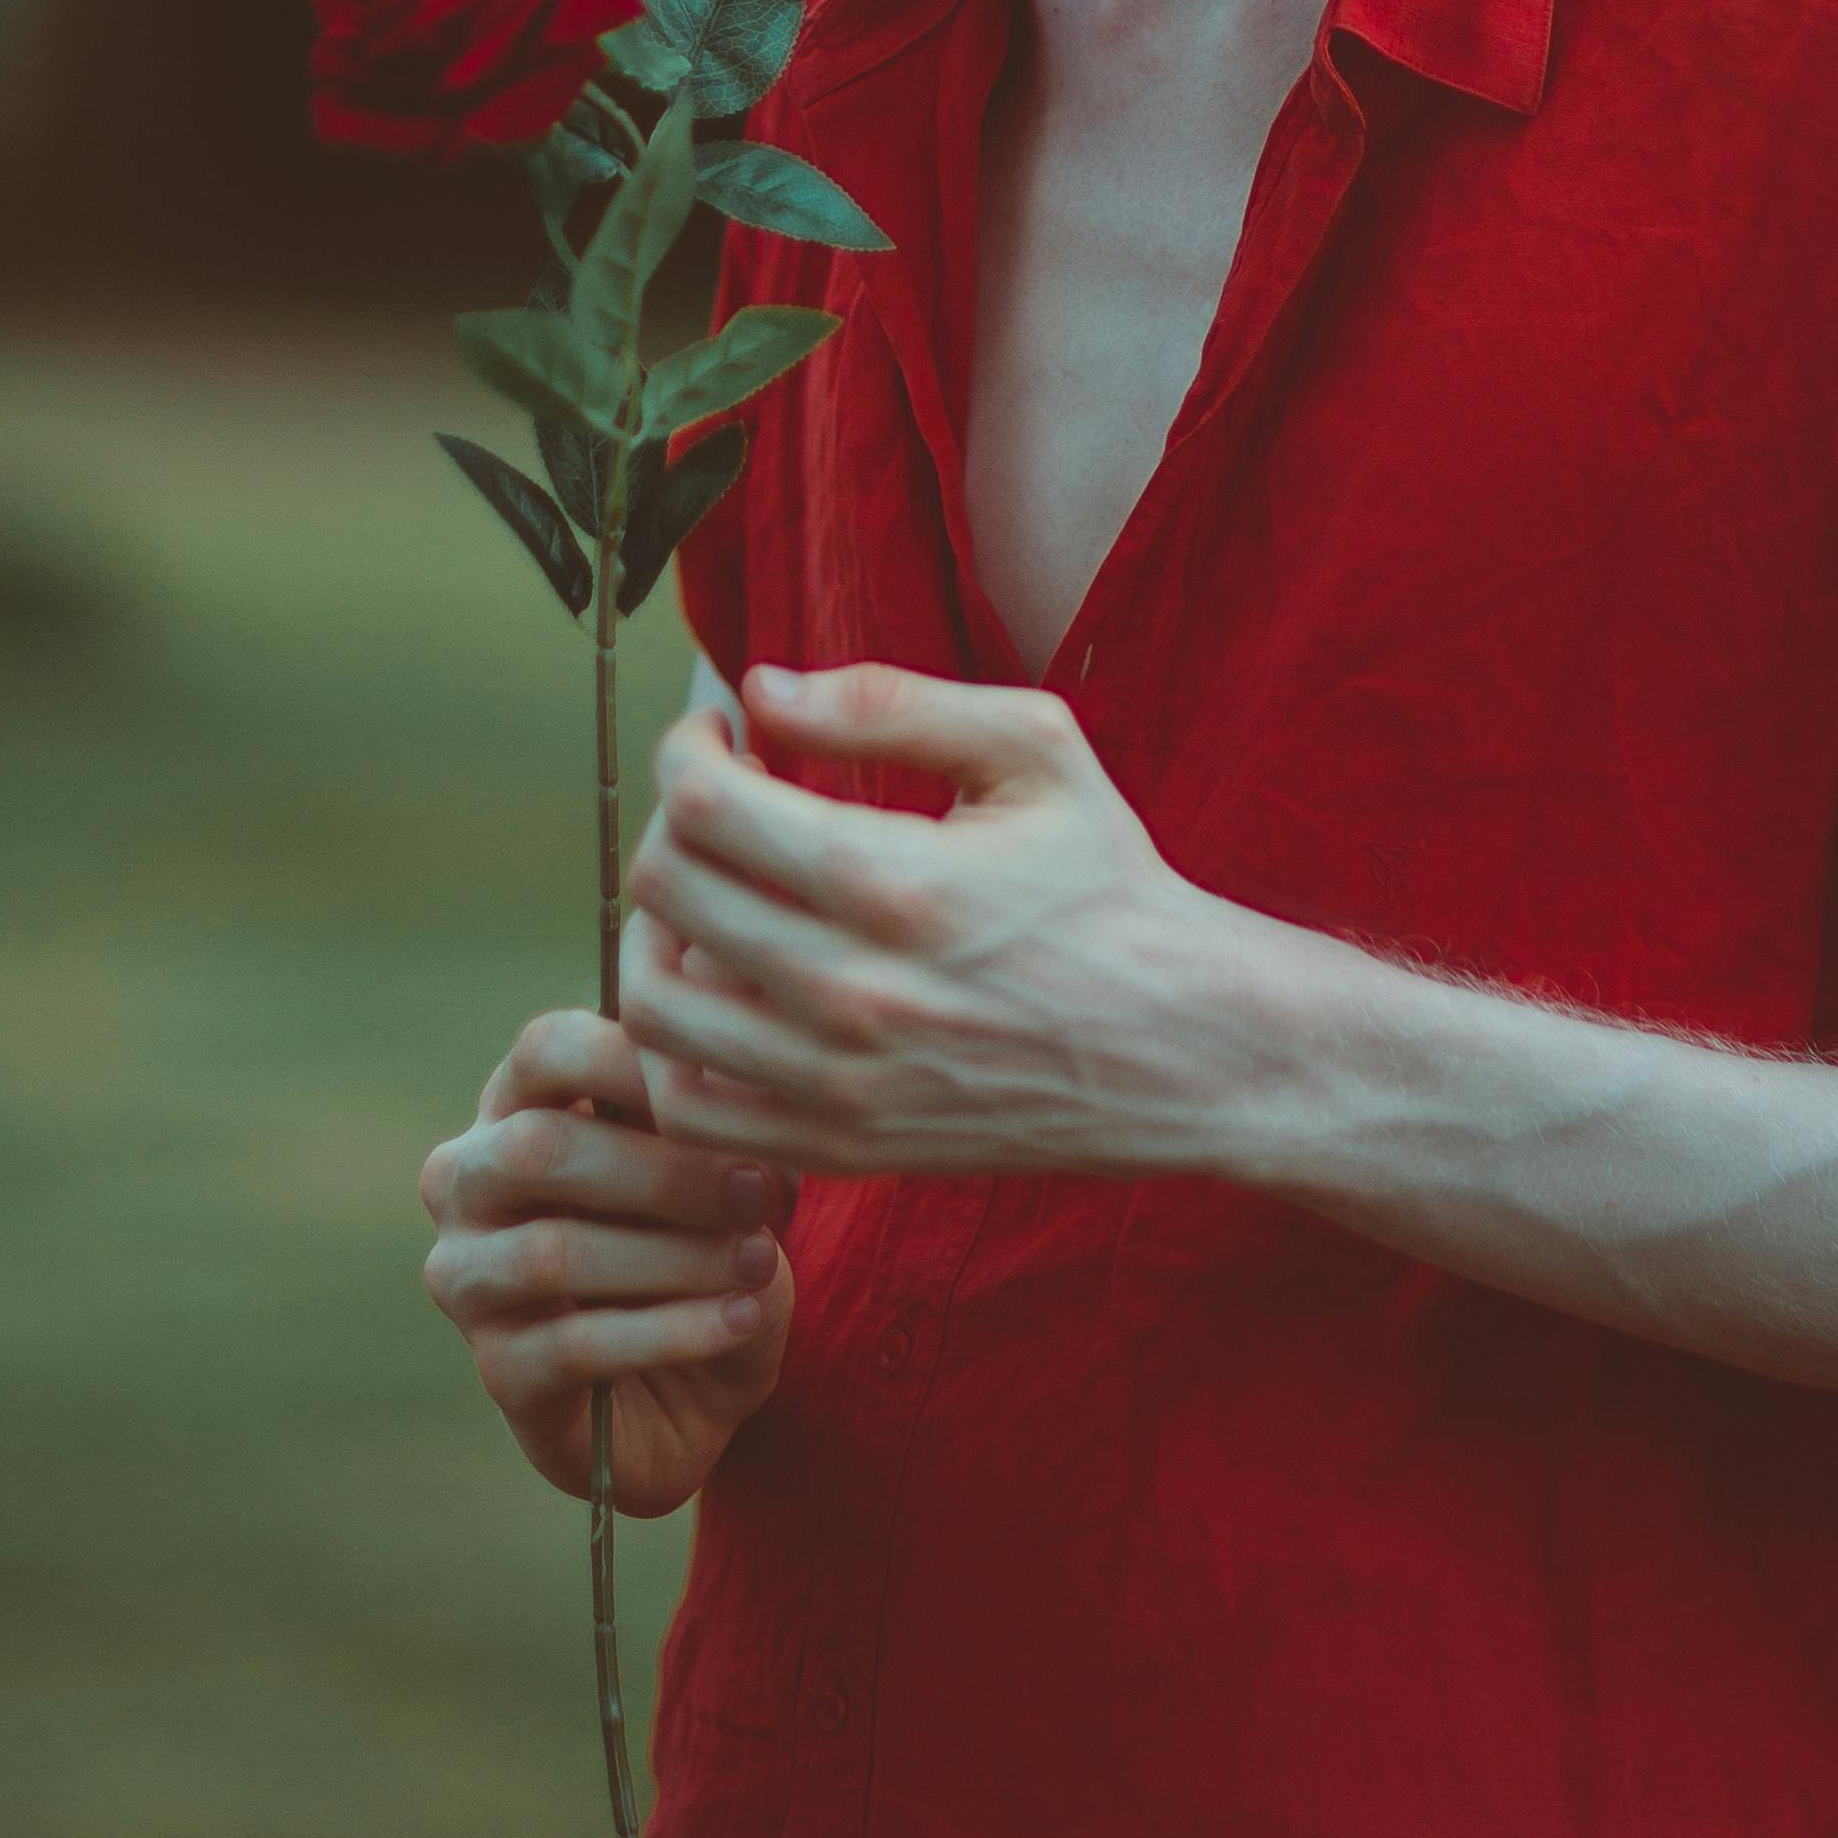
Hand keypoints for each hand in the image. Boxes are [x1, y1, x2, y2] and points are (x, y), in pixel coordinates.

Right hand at [417, 1010, 795, 1511]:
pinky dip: (672, 1330)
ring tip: (757, 1263)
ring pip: (551, 1253)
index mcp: (517, 1106)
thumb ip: (719, 1128)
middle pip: (537, 1149)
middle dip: (662, 1172)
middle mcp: (468, 1182)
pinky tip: (741, 1319)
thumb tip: (744, 1100)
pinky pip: (577, 1346)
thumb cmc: (700, 1248)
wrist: (693, 1390)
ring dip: (673, 1257)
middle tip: (755, 1193)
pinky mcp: (498, 1369)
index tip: (719, 1098)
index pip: (546, 1050)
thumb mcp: (723, 1176)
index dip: (629, 1061)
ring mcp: (467, 1279)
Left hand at [620, 663, 1256, 1175]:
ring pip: (654, 1006)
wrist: (1183, 1047)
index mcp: (896, 881)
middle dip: (673, 820)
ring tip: (710, 896)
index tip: (720, 734)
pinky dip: (676, 1046)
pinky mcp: (841, 1147)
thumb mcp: (1035, 750)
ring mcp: (840, 1084)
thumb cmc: (1107, 886)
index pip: (705, 805)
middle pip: (664, 891)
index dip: (688, 749)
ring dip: (656, 930)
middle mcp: (852, 993)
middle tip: (721, 801)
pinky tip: (726, 991)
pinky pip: (689, 1107)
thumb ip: (890, 702)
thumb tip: (761, 689)